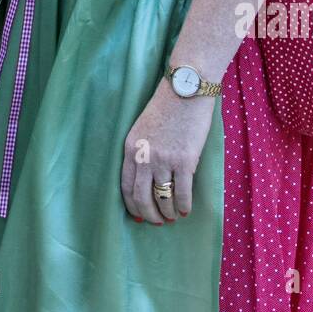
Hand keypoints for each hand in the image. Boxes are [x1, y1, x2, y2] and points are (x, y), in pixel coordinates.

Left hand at [121, 81, 216, 225]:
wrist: (186, 89)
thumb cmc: (167, 106)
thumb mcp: (143, 128)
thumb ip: (141, 151)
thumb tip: (147, 177)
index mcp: (130, 148)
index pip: (125, 186)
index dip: (132, 206)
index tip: (139, 216)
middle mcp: (144, 157)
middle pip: (141, 198)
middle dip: (149, 215)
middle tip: (158, 222)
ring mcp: (164, 160)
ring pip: (162, 198)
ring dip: (168, 212)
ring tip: (173, 216)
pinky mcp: (185, 161)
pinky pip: (182, 193)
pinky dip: (184, 205)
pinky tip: (186, 210)